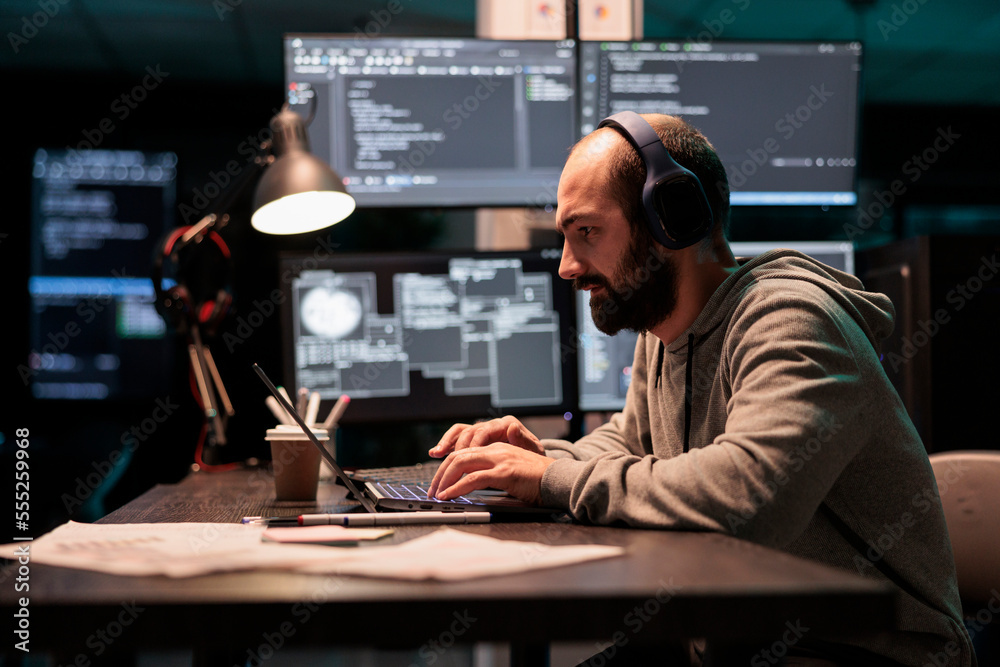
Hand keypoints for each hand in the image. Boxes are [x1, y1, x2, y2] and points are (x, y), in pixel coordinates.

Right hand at [428, 416, 543, 458]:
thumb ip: (523, 440)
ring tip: (436, 454)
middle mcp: (491, 426)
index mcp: (505, 425)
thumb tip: (512, 428)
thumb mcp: (532, 451)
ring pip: (460, 432)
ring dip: (446, 443)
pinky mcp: (474, 440)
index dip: (473, 445)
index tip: (466, 459)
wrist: (533, 462)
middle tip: (449, 463)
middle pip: (469, 432)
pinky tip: (436, 453)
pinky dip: (446, 445)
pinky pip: (457, 438)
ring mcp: (482, 432)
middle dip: (457, 447)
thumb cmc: (532, 458)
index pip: (484, 431)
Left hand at [428, 444, 553, 503]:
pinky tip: (449, 496)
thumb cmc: (538, 481)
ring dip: (444, 480)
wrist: (560, 480)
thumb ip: (493, 473)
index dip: (447, 466)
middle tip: (432, 491)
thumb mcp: (511, 473)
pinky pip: (472, 478)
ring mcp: (500, 459)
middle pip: (457, 455)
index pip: (464, 452)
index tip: (438, 482)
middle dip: (440, 473)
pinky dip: (456, 488)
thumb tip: (470, 484)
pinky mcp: (504, 472)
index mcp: (497, 447)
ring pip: (461, 463)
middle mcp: (496, 449)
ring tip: (437, 495)